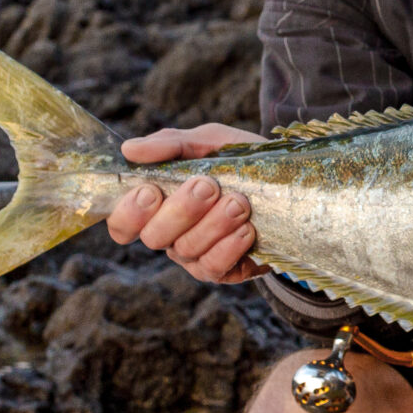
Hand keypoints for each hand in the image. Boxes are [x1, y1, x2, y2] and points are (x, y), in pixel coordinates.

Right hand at [106, 123, 268, 283]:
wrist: (289, 181)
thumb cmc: (236, 161)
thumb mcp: (207, 142)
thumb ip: (170, 144)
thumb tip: (130, 149)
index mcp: (157, 205)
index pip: (123, 223)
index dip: (128, 213)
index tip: (150, 191)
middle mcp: (171, 235)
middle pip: (155, 236)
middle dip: (180, 210)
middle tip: (207, 186)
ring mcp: (196, 256)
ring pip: (188, 249)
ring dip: (213, 224)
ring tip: (238, 202)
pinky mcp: (226, 271)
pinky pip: (216, 267)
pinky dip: (230, 247)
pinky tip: (247, 229)